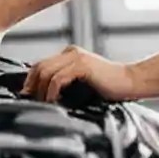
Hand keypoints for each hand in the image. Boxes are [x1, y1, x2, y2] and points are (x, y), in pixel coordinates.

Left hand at [22, 45, 139, 102]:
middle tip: (30, 103)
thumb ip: (64, 83)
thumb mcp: (81, 83)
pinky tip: (54, 102)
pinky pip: (58, 78)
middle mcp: (71, 52)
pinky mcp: (83, 66)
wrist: (130, 83)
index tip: (28, 98)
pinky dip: (52, 92)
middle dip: (31, 86)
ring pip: (45, 72)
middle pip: (39, 67)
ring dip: (40, 91)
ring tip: (42, 105)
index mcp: (69, 54)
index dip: (30, 82)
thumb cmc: (108, 88)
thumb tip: (42, 97)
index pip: (40, 65)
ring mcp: (77, 57)